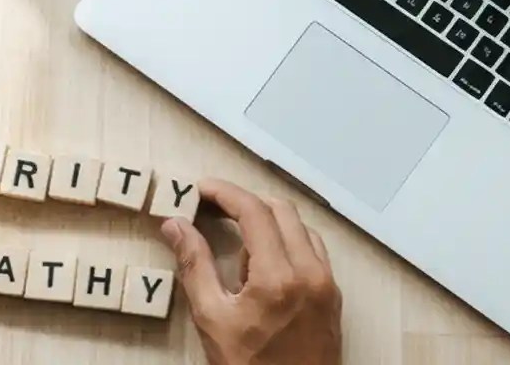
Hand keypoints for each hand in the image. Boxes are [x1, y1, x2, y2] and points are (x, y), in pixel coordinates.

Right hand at [160, 179, 341, 364]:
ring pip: (300, 228)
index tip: (201, 190)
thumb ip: (194, 266)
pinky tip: (263, 268)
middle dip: (245, 204)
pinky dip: (287, 244)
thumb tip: (176, 226)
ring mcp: (326, 283)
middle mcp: (310, 273)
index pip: (253, 211)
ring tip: (237, 252)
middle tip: (213, 211)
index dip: (225, 193)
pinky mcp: (333, 296)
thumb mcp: (212, 320)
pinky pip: (312, 251)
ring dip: (268, 223)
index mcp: (279, 277)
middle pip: (280, 210)